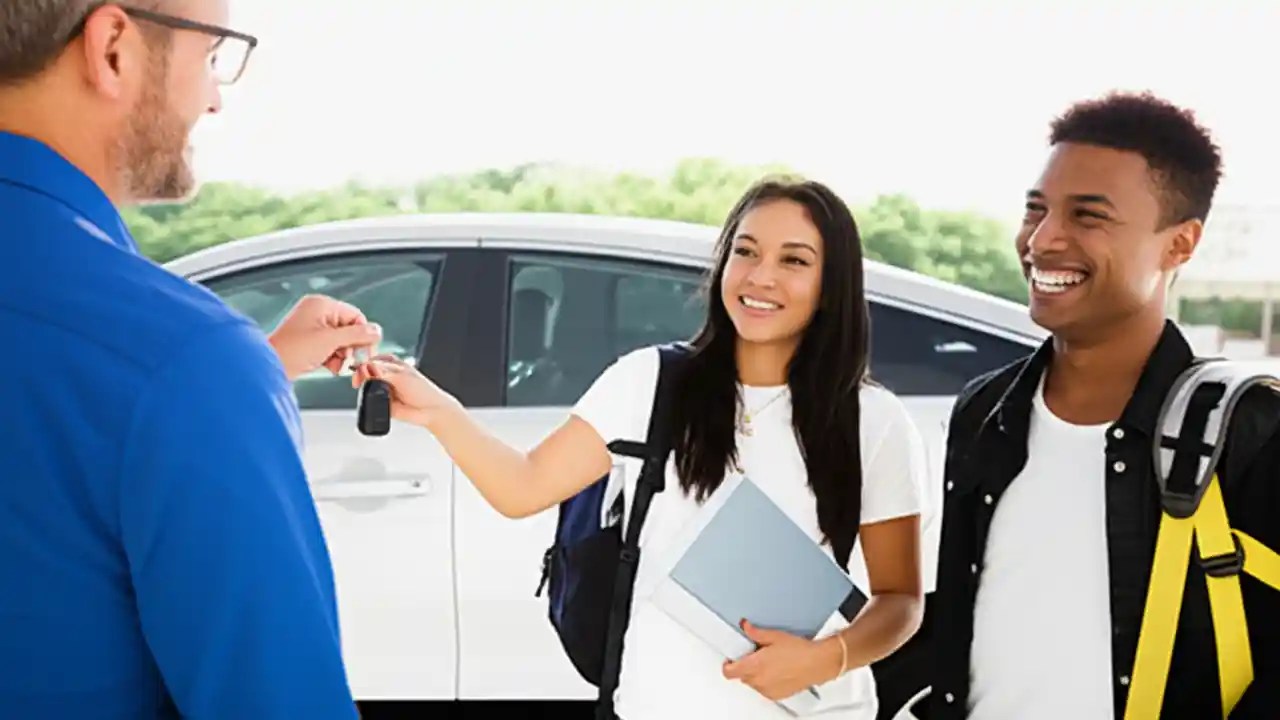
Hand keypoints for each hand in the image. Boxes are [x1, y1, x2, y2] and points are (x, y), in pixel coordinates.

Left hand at [267, 294, 381, 380]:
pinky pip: (330, 346)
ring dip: (342, 355)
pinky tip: (328, 365)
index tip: (366, 352)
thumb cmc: (291, 351)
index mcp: (321, 304)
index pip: (356, 316)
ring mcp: (311, 326)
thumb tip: (376, 331)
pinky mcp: (308, 341)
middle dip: (350, 347)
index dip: (363, 335)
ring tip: (334, 364)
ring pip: (340, 340)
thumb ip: (357, 335)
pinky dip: (332, 357)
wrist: (268, 368)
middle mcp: (316, 312)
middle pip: (349, 328)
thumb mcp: (330, 341)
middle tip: (349, 359)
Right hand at [352, 354, 460, 428]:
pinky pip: (370, 401)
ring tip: (366, 387)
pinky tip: (370, 398)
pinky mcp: (382, 403)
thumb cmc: (423, 391)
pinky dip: (368, 399)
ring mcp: (384, 390)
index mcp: (393, 365)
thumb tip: (367, 366)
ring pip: (368, 386)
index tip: (359, 366)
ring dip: (365, 386)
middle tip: (360, 378)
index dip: (365, 362)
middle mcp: (388, 376)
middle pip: (367, 372)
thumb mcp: (402, 376)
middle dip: (362, 374)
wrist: (430, 411)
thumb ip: (383, 371)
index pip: (374, 360)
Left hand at [722, 620, 842, 701]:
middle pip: (741, 676)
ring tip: (769, 662)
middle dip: (745, 666)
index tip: (731, 658)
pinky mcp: (777, 695)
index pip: (729, 671)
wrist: (817, 663)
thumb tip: (745, 627)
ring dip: (755, 674)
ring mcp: (768, 690)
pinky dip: (766, 682)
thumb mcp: (774, 636)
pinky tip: (777, 671)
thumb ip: (755, 633)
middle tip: (755, 655)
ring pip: (752, 683)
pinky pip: (764, 690)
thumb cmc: (799, 651)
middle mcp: (759, 680)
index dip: (728, 664)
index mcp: (755, 665)